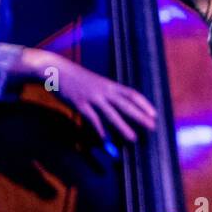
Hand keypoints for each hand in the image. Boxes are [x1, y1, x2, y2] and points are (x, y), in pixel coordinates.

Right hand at [24, 49, 157, 143]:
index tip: (154, 113)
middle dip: (140, 116)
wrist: (57, 70)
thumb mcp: (96, 82)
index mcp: (110, 84)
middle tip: (152, 126)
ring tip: (133, 138)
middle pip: (126, 105)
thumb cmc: (77, 78)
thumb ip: (106, 93)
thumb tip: (117, 106)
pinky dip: (100, 130)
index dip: (144, 104)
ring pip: (111, 114)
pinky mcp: (80, 104)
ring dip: (123, 127)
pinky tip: (106, 140)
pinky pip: (92, 119)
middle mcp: (104, 90)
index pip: (131, 94)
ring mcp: (92, 97)